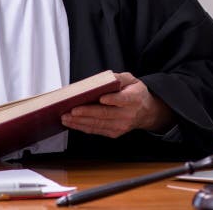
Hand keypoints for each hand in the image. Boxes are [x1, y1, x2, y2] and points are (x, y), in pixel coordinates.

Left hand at [60, 72, 174, 138]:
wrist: (146, 112)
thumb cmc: (136, 93)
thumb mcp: (132, 80)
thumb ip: (119, 78)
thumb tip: (105, 79)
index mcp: (134, 98)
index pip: (123, 100)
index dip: (113, 100)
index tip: (101, 98)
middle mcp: (128, 114)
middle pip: (106, 114)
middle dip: (87, 113)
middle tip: (72, 110)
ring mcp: (121, 126)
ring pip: (99, 124)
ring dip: (80, 122)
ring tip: (66, 118)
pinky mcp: (115, 133)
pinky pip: (97, 130)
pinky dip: (83, 127)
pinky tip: (72, 123)